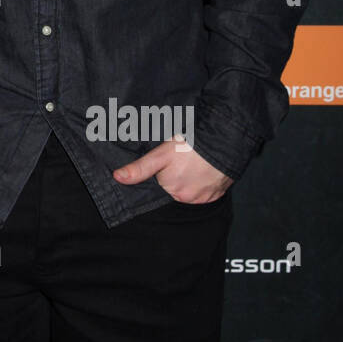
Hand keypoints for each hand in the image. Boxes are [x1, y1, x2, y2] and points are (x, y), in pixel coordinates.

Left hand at [113, 137, 231, 203]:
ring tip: (189, 164)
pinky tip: (201, 170)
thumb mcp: (161, 154)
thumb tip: (117, 178)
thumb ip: (140, 168)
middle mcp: (188, 199)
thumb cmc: (191, 146)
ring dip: (188, 181)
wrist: (225, 142)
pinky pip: (205, 191)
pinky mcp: (218, 194)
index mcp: (172, 191)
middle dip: (173, 178)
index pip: (159, 189)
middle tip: (178, 162)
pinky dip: (202, 183)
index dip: (158, 177)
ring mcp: (204, 198)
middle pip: (174, 190)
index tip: (162, 167)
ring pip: (189, 191)